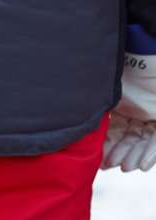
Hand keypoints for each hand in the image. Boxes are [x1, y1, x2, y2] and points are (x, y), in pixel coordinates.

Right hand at [103, 43, 155, 172]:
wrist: (144, 53)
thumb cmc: (121, 65)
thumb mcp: (103, 90)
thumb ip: (95, 107)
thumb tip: (71, 122)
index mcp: (120, 103)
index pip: (112, 129)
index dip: (105, 145)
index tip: (98, 160)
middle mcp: (136, 110)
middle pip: (128, 138)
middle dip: (120, 153)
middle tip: (109, 165)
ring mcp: (151, 114)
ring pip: (143, 141)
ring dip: (134, 155)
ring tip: (125, 166)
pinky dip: (151, 153)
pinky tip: (142, 164)